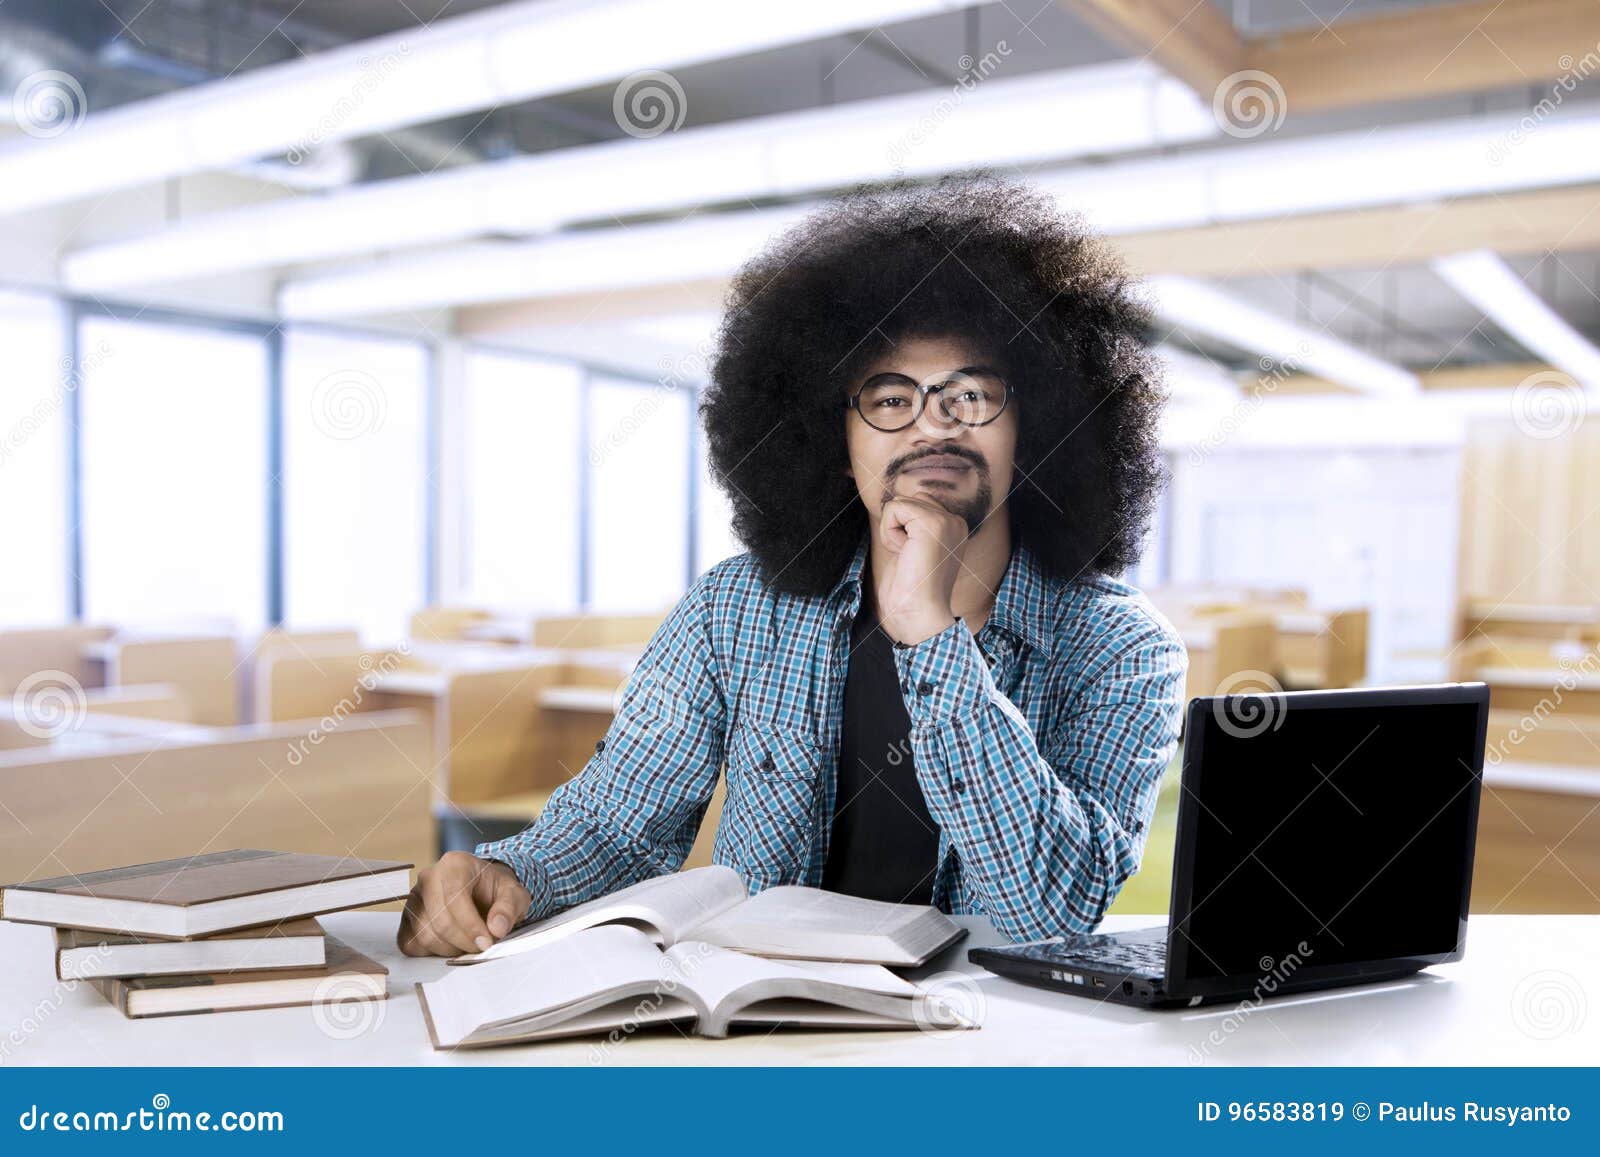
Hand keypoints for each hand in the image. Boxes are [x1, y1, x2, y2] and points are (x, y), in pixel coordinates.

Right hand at [396, 851, 530, 956]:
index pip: (455, 897)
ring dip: (450, 949)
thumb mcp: (514, 894)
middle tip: (482, 947)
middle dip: (464, 941)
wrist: (482, 891)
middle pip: (439, 919)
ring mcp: (413, 899)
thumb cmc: (494, 890)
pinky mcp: (406, 920)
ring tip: (469, 944)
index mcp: (455, 864)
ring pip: (424, 934)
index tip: (486, 942)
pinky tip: (452, 945)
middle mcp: (428, 877)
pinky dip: (432, 952)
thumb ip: (509, 908)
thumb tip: (496, 928)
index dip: (470, 925)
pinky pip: (411, 943)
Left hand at [875, 493, 964, 644]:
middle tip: (909, 556)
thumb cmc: (911, 589)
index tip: (912, 556)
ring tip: (907, 555)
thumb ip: (912, 527)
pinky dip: (889, 532)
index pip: (917, 504)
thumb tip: (895, 504)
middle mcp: (955, 522)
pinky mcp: (932, 523)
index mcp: (954, 528)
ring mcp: (946, 521)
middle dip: (897, 527)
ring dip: (891, 530)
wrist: (919, 613)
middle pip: (908, 500)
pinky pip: (893, 509)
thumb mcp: (914, 550)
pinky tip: (903, 553)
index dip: (903, 529)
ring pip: (899, 503)